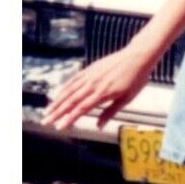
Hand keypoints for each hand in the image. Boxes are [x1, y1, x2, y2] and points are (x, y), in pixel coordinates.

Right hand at [41, 44, 156, 130]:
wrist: (139, 56)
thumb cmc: (136, 78)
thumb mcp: (127, 98)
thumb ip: (111, 112)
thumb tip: (99, 126)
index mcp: (103, 93)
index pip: (82, 109)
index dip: (69, 119)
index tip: (59, 127)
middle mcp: (94, 84)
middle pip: (71, 100)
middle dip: (57, 113)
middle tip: (45, 122)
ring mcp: (91, 75)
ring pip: (70, 90)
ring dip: (57, 101)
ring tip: (47, 111)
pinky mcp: (91, 68)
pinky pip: (74, 79)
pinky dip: (64, 87)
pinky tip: (58, 94)